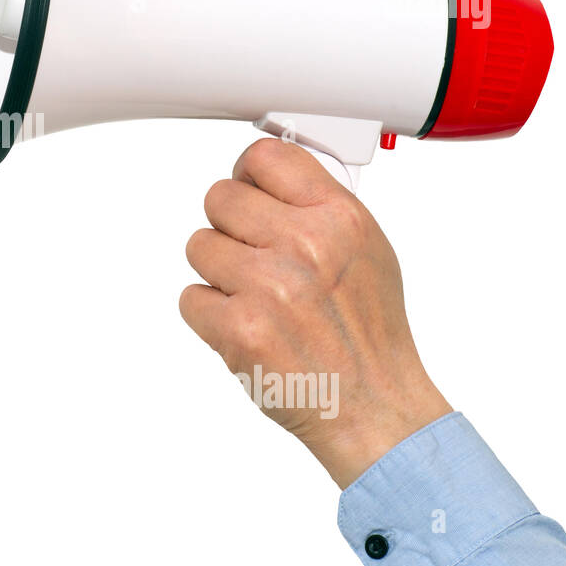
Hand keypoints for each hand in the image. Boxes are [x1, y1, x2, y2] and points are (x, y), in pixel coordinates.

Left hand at [179, 138, 451, 488]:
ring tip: (255, 299)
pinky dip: (210, 316)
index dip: (247, 175)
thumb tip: (266, 179)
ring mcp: (268, 287)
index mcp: (339, 218)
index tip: (248, 191)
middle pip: (219, 197)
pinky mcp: (238, 329)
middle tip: (253, 259)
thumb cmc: (369, 333)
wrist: (374, 408)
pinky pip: (190, 297)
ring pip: (199, 245)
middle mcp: (305, 245)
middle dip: (229, 228)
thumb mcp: (369, 250)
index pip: (264, 157)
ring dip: (218, 273)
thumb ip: (319, 208)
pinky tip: (246, 328)